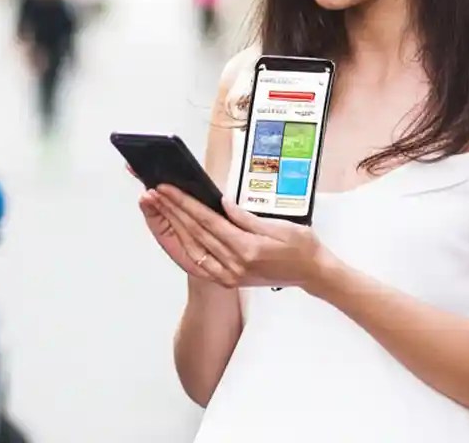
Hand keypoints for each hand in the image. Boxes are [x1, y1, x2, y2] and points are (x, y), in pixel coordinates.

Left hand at [142, 183, 328, 290]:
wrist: (313, 274)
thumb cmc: (301, 247)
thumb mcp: (280, 226)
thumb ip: (248, 217)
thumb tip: (223, 202)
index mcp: (247, 249)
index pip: (207, 221)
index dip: (185, 203)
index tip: (168, 189)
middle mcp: (235, 264)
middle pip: (196, 232)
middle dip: (172, 210)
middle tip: (155, 192)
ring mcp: (230, 275)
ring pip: (194, 246)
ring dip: (174, 225)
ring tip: (159, 207)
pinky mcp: (230, 279)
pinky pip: (201, 262)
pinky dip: (186, 246)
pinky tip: (175, 233)